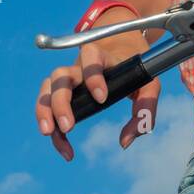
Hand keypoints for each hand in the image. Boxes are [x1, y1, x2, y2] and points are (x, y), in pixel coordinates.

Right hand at [34, 8, 159, 159]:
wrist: (121, 50)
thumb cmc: (135, 69)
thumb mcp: (149, 84)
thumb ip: (145, 110)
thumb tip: (126, 141)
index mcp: (102, 56)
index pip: (91, 56)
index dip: (93, 75)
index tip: (102, 98)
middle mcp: (79, 65)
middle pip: (61, 75)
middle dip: (61, 101)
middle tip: (69, 126)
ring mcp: (68, 76)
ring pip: (47, 87)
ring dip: (45, 110)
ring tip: (49, 133)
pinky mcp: (62, 89)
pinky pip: (47, 102)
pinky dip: (48, 122)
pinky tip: (60, 143)